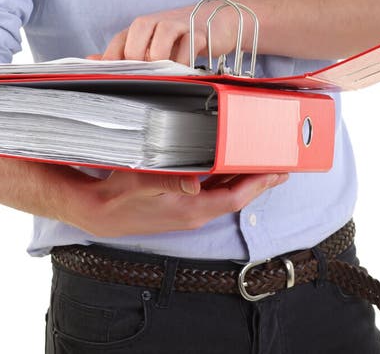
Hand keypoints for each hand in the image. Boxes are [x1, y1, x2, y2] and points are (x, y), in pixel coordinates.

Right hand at [69, 169, 288, 236]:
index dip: (258, 184)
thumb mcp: (140, 182)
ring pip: (225, 194)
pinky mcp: (181, 207)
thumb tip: (194, 184)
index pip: (234, 197)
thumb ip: (168, 181)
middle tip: (281, 166)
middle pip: (236, 196)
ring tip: (262, 164)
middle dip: (259, 181)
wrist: (98, 211)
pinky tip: (229, 167)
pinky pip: (212, 194)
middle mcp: (194, 213)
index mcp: (190, 209)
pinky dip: (226, 180)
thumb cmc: (118, 195)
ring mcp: (188, 212)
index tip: (277, 171)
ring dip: (245, 180)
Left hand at [101, 4, 237, 64]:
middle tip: (150, 77)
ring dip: (161, 68)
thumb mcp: (150, 42)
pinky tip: (187, 69)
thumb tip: (90, 60)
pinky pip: (185, 54)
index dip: (113, 64)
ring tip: (169, 72)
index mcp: (140, 26)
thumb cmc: (179, 35)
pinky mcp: (198, 34)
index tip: (113, 80)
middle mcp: (155, 23)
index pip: (118, 44)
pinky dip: (183, 66)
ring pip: (158, 52)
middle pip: (134, 50)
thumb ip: (122, 52)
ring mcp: (176, 26)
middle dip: (140, 69)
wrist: (217, 19)